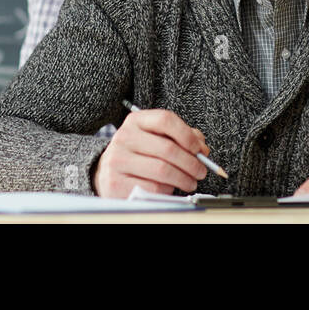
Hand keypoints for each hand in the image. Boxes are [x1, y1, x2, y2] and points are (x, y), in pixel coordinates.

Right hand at [93, 108, 210, 197]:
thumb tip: (201, 148)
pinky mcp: (116, 182)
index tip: (199, 149)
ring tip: (191, 182)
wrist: (107, 173)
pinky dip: (168, 190)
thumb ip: (180, 138)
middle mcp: (124, 137)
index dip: (187, 135)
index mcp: (136, 121)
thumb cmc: (138, 155)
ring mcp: (118, 160)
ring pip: (162, 170)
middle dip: (191, 162)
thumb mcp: (155, 139)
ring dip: (184, 178)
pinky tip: (170, 188)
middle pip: (167, 148)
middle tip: (201, 171)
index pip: (165, 119)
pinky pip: (152, 188)